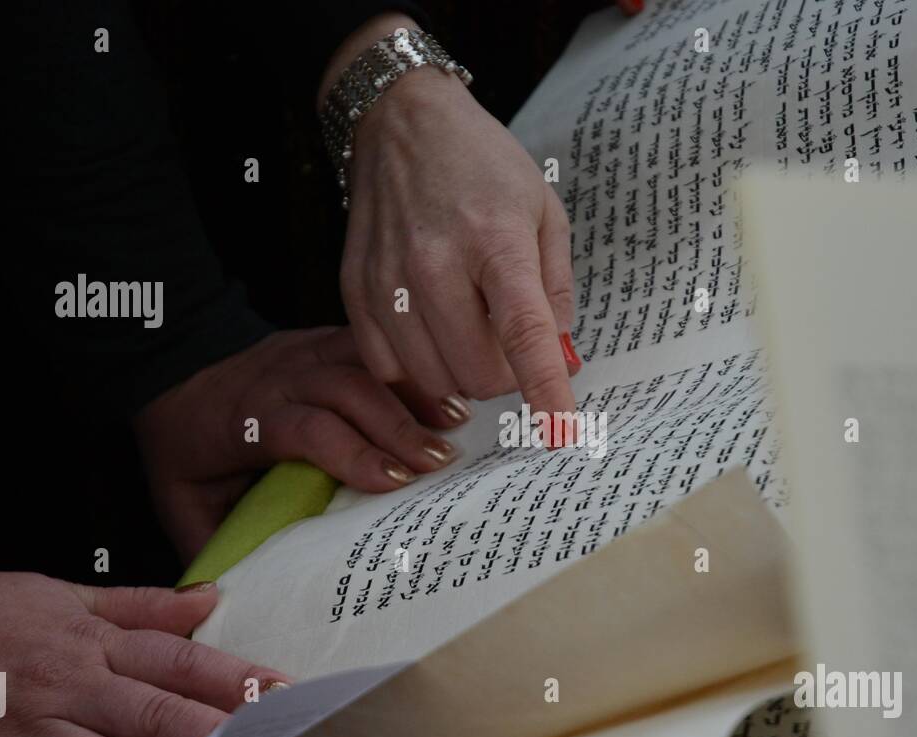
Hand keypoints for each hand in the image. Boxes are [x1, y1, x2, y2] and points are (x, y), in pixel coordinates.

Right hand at [0, 573, 290, 736]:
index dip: (237, 678)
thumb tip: (209, 599)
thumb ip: (142, 605)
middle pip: (153, 713)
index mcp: (95, 647)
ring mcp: (25, 735)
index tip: (285, 693)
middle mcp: (69, 690)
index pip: (180, 662)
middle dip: (214, 734)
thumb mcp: (64, 596)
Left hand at [134, 326, 468, 562]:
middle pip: (347, 390)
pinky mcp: (326, 341)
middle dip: (400, 426)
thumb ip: (213, 545)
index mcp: (246, 418)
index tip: (396, 482)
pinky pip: (374, 348)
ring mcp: (305, 351)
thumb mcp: (180, 501)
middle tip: (444, 462)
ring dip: (416, 392)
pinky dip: (413, 370)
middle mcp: (280, 376)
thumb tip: (239, 604)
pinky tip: (447, 391)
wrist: (171, 371)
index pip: (307, 427)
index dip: (354, 452)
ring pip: (366, 362)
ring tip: (460, 423)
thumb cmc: (184, 445)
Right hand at [323, 15, 581, 419]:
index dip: (546, 389)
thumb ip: (556, 292)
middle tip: (509, 339)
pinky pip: (389, 370)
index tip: (561, 432)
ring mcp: (388, 282)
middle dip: (506, 375)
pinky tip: (431, 330)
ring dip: (462, 373)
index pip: (524, 332)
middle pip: (478, 375)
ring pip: (435, 382)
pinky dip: (418, 366)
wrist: (401, 125)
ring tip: (469, 326)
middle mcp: (434, 263)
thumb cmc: (483, 168)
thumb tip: (561, 361)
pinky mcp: (355, 293)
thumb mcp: (543, 213)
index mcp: (495, 240)